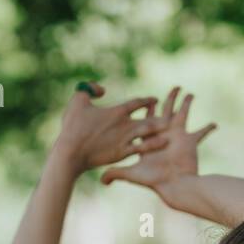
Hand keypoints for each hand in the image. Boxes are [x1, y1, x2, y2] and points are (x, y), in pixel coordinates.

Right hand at [51, 82, 168, 175]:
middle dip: (160, 118)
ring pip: (147, 135)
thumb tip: (102, 90)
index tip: (155, 99)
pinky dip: (150, 147)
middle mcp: (124, 126)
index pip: (137, 103)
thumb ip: (90, 90)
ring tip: (171, 133)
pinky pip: (140, 149)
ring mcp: (124, 141)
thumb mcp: (78, 101)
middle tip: (172, 117)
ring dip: (159, 133)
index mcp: (117, 111)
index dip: (147, 100)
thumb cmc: (72, 127)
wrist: (71, 153)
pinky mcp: (121, 154)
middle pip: (148, 120)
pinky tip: (159, 146)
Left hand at [99, 86, 216, 195]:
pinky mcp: (190, 141)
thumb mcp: (131, 173)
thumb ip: (115, 173)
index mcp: (150, 139)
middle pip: (166, 112)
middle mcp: (164, 136)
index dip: (146, 109)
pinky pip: (201, 132)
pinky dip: (208, 128)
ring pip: (183, 115)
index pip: (147, 119)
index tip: (145, 98)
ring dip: (187, 104)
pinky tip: (215, 124)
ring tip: (190, 94)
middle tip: (174, 88)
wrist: (173, 185)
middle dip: (169, 99)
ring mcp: (178, 137)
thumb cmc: (152, 180)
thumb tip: (100, 180)